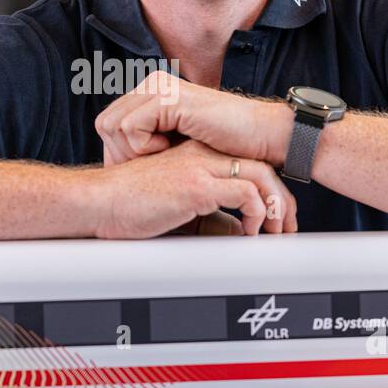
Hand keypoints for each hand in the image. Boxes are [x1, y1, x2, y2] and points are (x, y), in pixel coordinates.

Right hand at [93, 139, 298, 238]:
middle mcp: (202, 156)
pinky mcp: (196, 186)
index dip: (269, 190)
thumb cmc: (129, 206)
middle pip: (261, 167)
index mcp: (197, 155)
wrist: (99, 203)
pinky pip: (244, 193)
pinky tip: (250, 231)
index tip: (277, 216)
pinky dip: (257, 212)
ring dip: (276, 206)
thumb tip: (236, 232)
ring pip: (259, 175)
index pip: (247, 163)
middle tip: (287, 226)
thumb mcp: (177, 207)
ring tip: (276, 231)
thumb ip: (207, 213)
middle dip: (282, 199)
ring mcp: (200, 168)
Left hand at [95, 70, 291, 167]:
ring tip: (165, 154)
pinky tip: (172, 148)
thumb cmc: (222, 147)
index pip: (107, 122)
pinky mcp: (169, 97)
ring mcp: (160, 87)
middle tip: (154, 163)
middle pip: (104, 124)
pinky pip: (131, 128)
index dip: (118, 152)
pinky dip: (145, 147)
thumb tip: (110, 159)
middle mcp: (152, 83)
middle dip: (122, 153)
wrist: (260, 138)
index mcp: (151, 91)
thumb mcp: (174, 143)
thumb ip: (145, 141)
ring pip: (113, 126)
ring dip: (135, 151)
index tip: (146, 166)